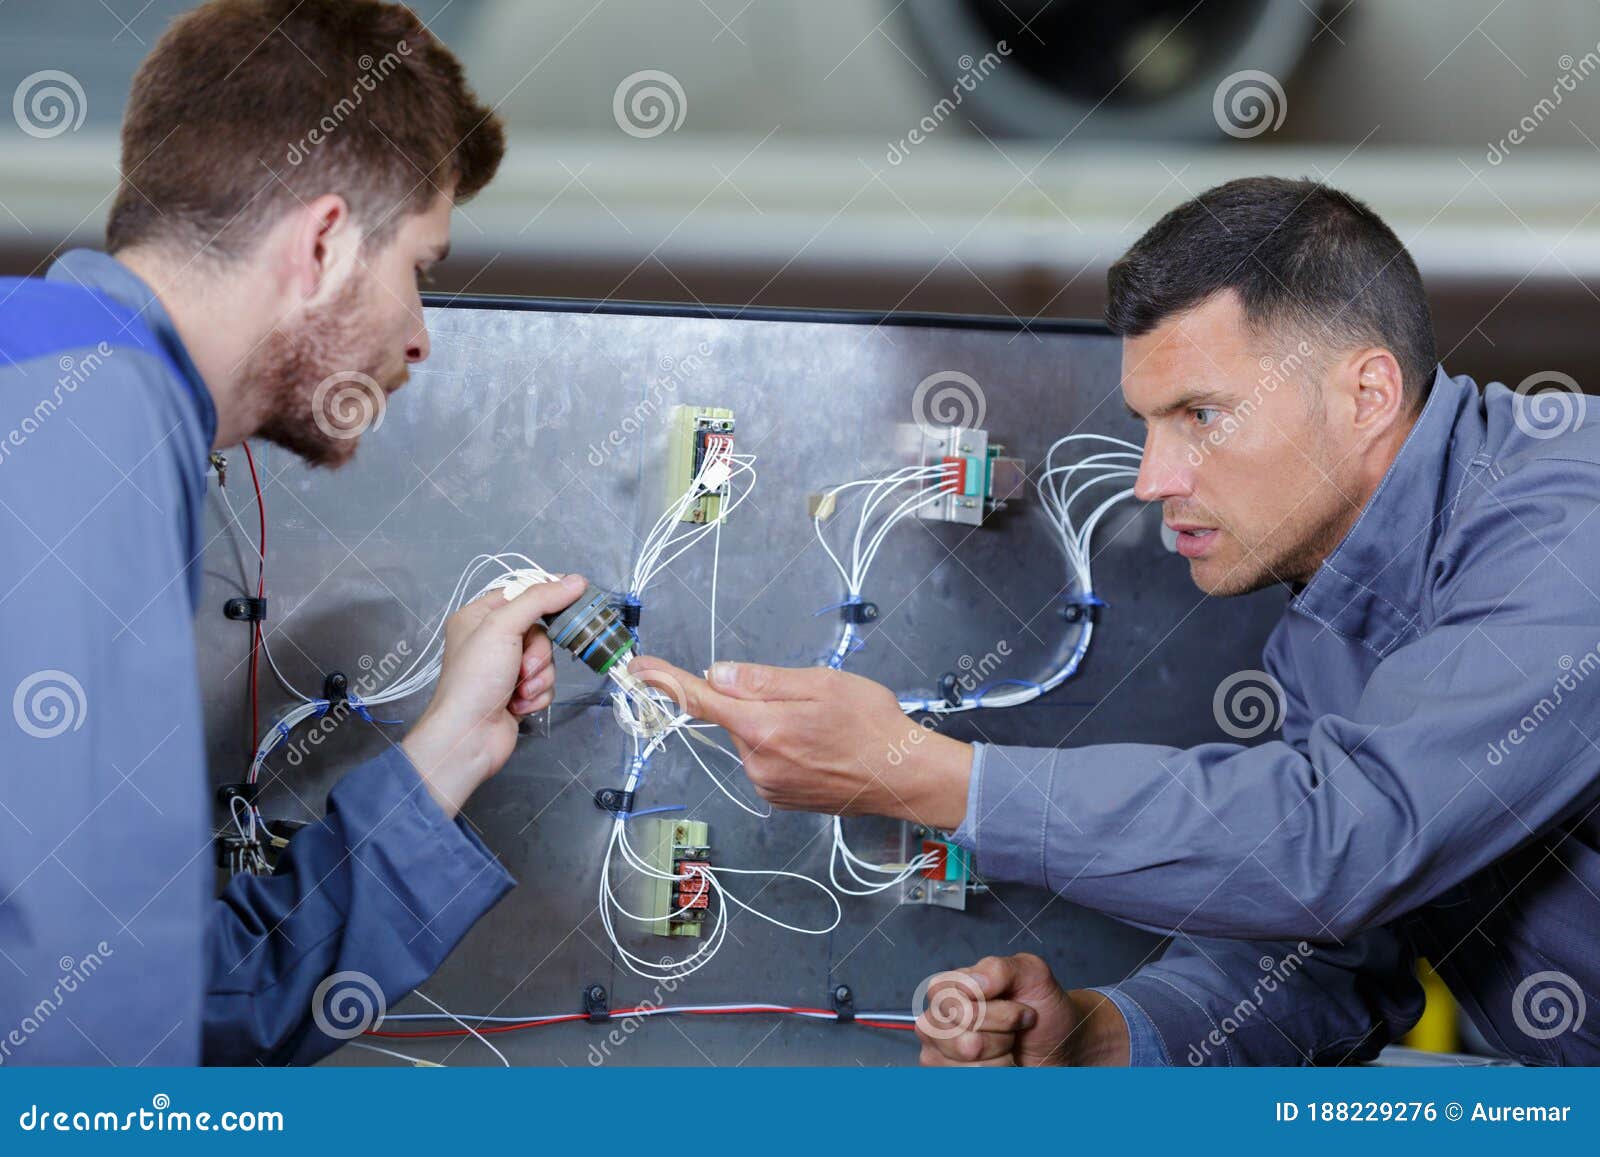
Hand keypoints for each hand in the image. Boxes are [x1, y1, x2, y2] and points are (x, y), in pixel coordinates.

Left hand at [401, 573, 586, 816]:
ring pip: (545, 659)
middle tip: (524, 666)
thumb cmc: (476, 678)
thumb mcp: (503, 628)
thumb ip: (539, 600)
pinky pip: (544, 683)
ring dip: (538, 677)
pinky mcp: (517, 693)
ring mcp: (504, 669)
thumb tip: (576, 580)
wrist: (468, 737)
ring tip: (519, 691)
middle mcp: (490, 640)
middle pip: (539, 631)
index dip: (546, 597)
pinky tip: (519, 705)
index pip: (521, 594)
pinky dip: (537, 694)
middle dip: (538, 653)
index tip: (573, 598)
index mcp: (478, 617)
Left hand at [627, 656, 972, 829]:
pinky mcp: (780, 799)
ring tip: (822, 728)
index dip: (665, 682)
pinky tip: (820, 748)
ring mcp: (768, 785)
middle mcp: (757, 763)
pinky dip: (784, 748)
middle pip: (735, 718)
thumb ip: (764, 681)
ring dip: (774, 727)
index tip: (636, 671)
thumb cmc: (872, 725)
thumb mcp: (822, 683)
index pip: (700, 700)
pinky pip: (767, 761)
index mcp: (763, 729)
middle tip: (807, 700)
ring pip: (753, 740)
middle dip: (758, 703)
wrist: (904, 777)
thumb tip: (718, 674)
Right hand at [915, 953, 1129, 1066]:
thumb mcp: (1033, 975)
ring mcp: (940, 1053)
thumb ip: (1000, 969)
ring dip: (1002, 1061)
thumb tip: (968, 985)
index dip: (999, 1015)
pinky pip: (974, 1085)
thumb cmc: (1043, 1008)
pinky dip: (1000, 1077)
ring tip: (1009, 1048)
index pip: (959, 1008)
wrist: (1061, 1044)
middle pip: (966, 1043)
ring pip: (971, 1069)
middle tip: (1015, 1031)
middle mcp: (936, 1019)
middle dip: (1002, 1039)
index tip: (1021, 1010)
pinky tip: (1004, 1066)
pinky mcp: (950, 1078)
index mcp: (948, 988)